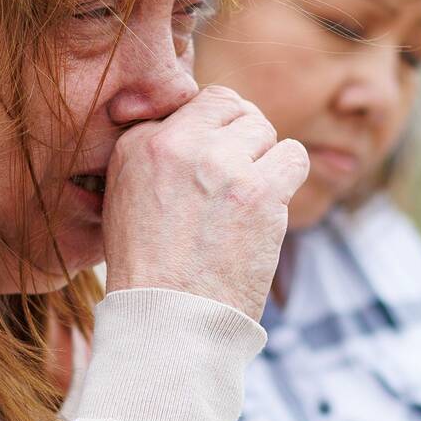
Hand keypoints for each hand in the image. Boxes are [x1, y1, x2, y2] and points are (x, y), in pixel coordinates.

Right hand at [100, 84, 307, 321]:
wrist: (170, 318)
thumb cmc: (150, 269)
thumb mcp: (125, 199)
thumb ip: (156, 155)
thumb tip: (204, 128)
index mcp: (138, 143)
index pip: (196, 102)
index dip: (214, 129)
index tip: (214, 161)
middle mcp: (177, 144)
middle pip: (233, 108)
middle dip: (240, 139)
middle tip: (234, 183)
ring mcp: (221, 165)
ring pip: (264, 129)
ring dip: (263, 160)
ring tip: (246, 201)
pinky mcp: (259, 192)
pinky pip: (294, 156)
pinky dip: (288, 177)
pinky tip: (271, 204)